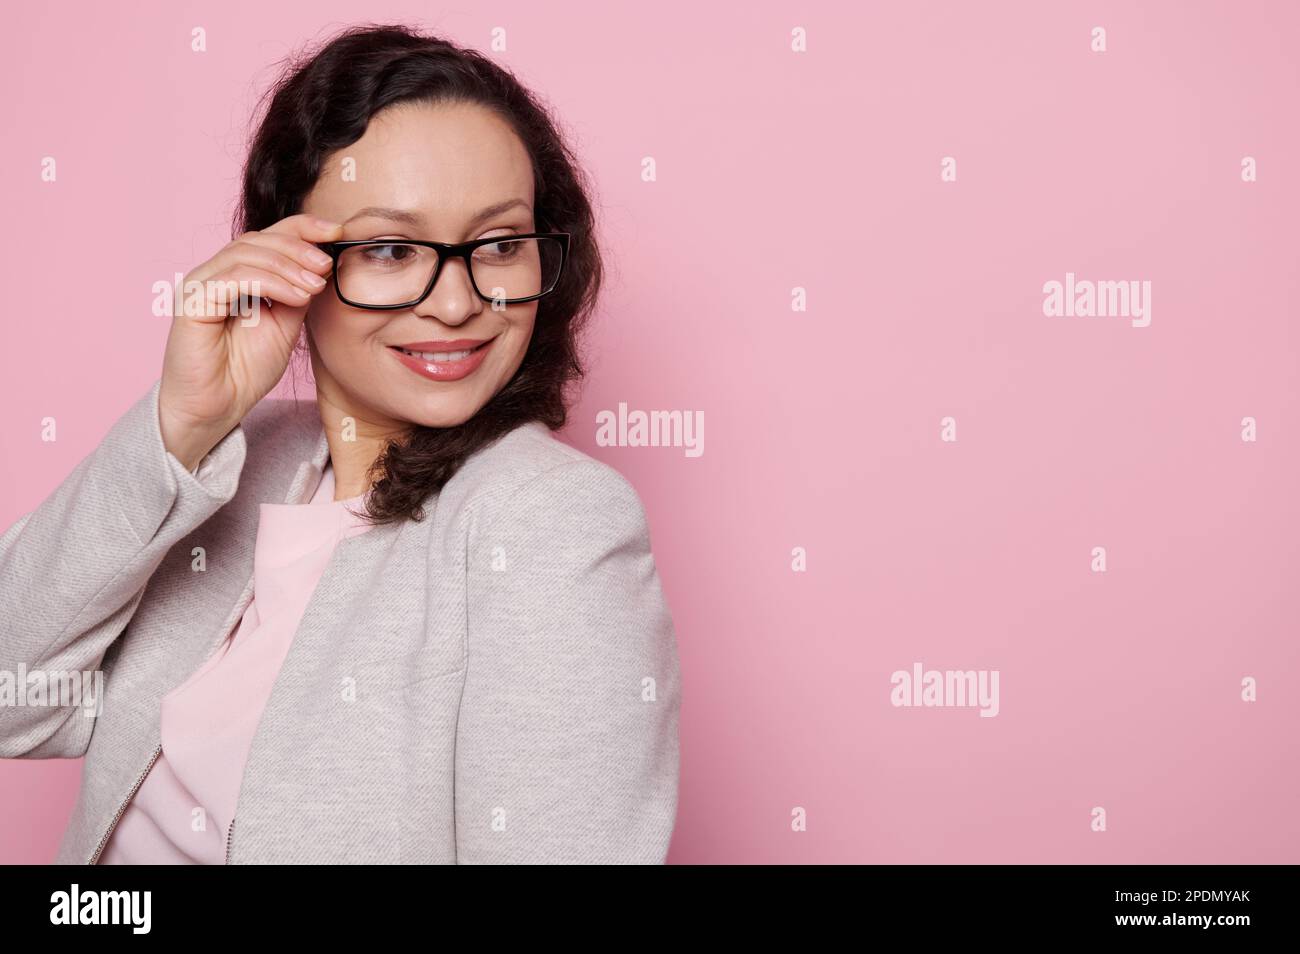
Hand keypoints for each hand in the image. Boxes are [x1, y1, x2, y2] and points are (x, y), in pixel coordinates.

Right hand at [158, 214, 342, 470]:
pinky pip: (235, 278)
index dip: (303, 228)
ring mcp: (199, 285)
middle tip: (327, 264)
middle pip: (258, 239)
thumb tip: (323, 264)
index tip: (338, 231)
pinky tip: (297, 297)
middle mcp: (213, 274)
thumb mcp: (285, 325)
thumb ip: (298, 293)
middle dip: (298, 246)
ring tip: (316, 285)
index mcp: (235, 274)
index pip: (268, 237)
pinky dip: (272, 283)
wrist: (217, 409)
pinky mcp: (193, 303)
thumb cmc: (244, 371)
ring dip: (289, 265)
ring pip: (247, 254)